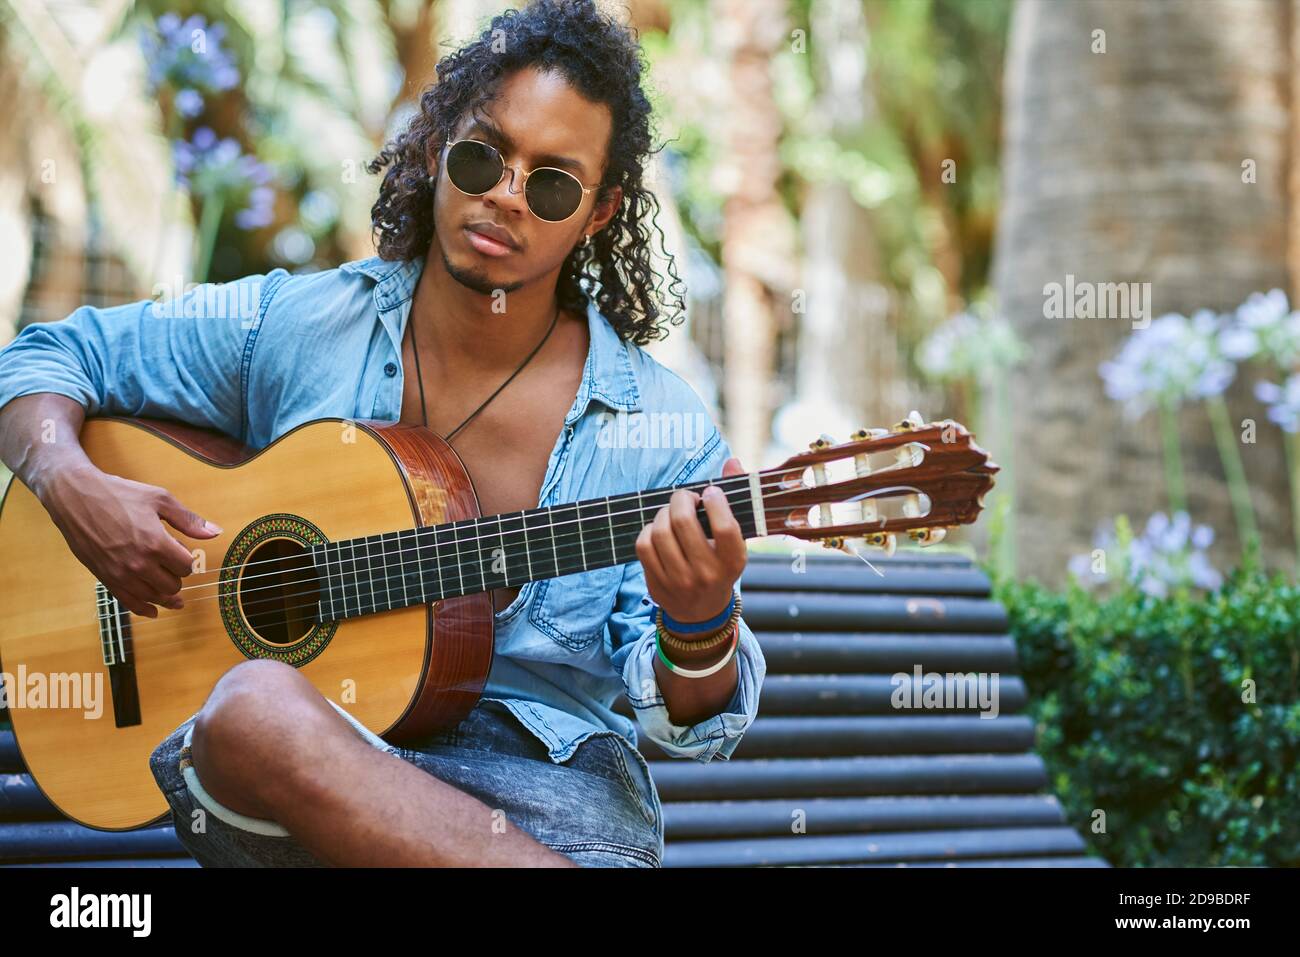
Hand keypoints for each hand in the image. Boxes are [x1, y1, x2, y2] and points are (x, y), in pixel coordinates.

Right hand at [41, 464, 221, 617]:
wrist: (76, 497)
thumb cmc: (119, 494)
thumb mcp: (159, 499)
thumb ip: (188, 520)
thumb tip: (215, 532)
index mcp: (155, 543)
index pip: (186, 566)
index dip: (187, 560)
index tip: (181, 551)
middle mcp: (139, 563)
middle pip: (172, 585)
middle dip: (177, 576)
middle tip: (171, 565)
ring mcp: (120, 574)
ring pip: (154, 597)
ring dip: (165, 595)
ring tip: (174, 596)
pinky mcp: (105, 578)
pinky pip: (129, 603)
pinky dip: (144, 609)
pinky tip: (154, 611)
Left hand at [635, 456, 746, 624]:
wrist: (702, 612)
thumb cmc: (720, 564)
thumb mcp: (735, 540)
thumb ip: (734, 500)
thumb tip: (733, 461)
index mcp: (733, 562)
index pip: (724, 526)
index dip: (715, 501)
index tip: (710, 493)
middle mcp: (707, 574)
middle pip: (683, 522)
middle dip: (681, 498)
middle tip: (685, 498)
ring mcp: (679, 581)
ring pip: (659, 531)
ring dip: (663, 513)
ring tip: (672, 513)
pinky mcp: (657, 583)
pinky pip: (643, 545)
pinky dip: (649, 530)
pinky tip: (659, 530)